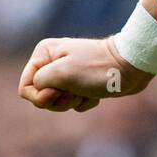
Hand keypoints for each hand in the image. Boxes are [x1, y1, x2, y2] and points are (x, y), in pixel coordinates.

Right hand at [18, 36, 153, 112]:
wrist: (130, 67)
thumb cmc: (96, 68)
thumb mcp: (61, 73)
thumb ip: (39, 83)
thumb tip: (40, 93)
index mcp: (43, 53)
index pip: (26, 86)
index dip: (40, 96)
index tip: (60, 90)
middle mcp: (52, 62)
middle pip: (41, 97)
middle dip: (59, 100)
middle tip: (76, 91)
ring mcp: (67, 73)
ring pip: (57, 102)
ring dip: (73, 102)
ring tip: (88, 90)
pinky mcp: (81, 84)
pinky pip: (73, 103)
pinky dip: (85, 102)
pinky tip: (96, 93)